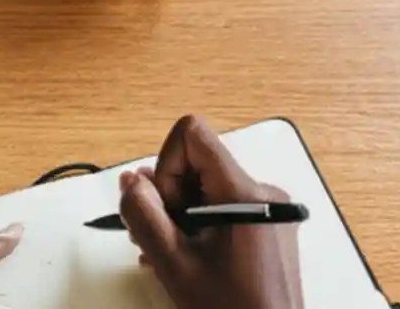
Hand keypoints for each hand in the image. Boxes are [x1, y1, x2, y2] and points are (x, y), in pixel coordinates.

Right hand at [119, 116, 303, 308]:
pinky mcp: (269, 224)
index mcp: (245, 195)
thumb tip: (131, 181)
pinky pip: (224, 205)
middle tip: (158, 235)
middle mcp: (263, 192)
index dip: (166, 165)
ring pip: (208, 186)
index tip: (166, 207)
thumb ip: (145, 216)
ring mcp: (269, 209)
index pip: (193, 135)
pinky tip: (187, 254)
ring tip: (169, 251)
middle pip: (198, 163)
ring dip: (180, 212)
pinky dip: (199, 222)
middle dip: (169, 194)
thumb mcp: (175, 265)